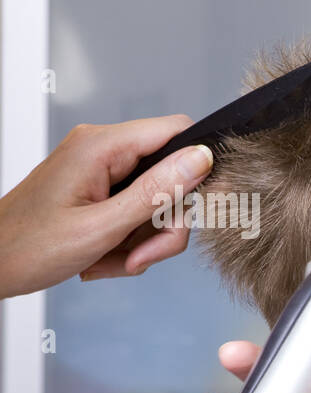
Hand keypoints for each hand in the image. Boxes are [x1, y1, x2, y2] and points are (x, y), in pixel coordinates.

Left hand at [0, 116, 212, 298]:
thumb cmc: (28, 247)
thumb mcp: (102, 227)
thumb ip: (156, 192)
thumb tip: (200, 159)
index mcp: (101, 146)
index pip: (177, 131)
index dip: (198, 166)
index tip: (196, 207)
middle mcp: (103, 151)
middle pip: (172, 178)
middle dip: (165, 225)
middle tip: (141, 256)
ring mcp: (101, 171)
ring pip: (158, 204)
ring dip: (146, 241)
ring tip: (115, 260)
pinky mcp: (100, 190)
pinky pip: (138, 214)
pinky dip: (130, 242)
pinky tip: (107, 257)